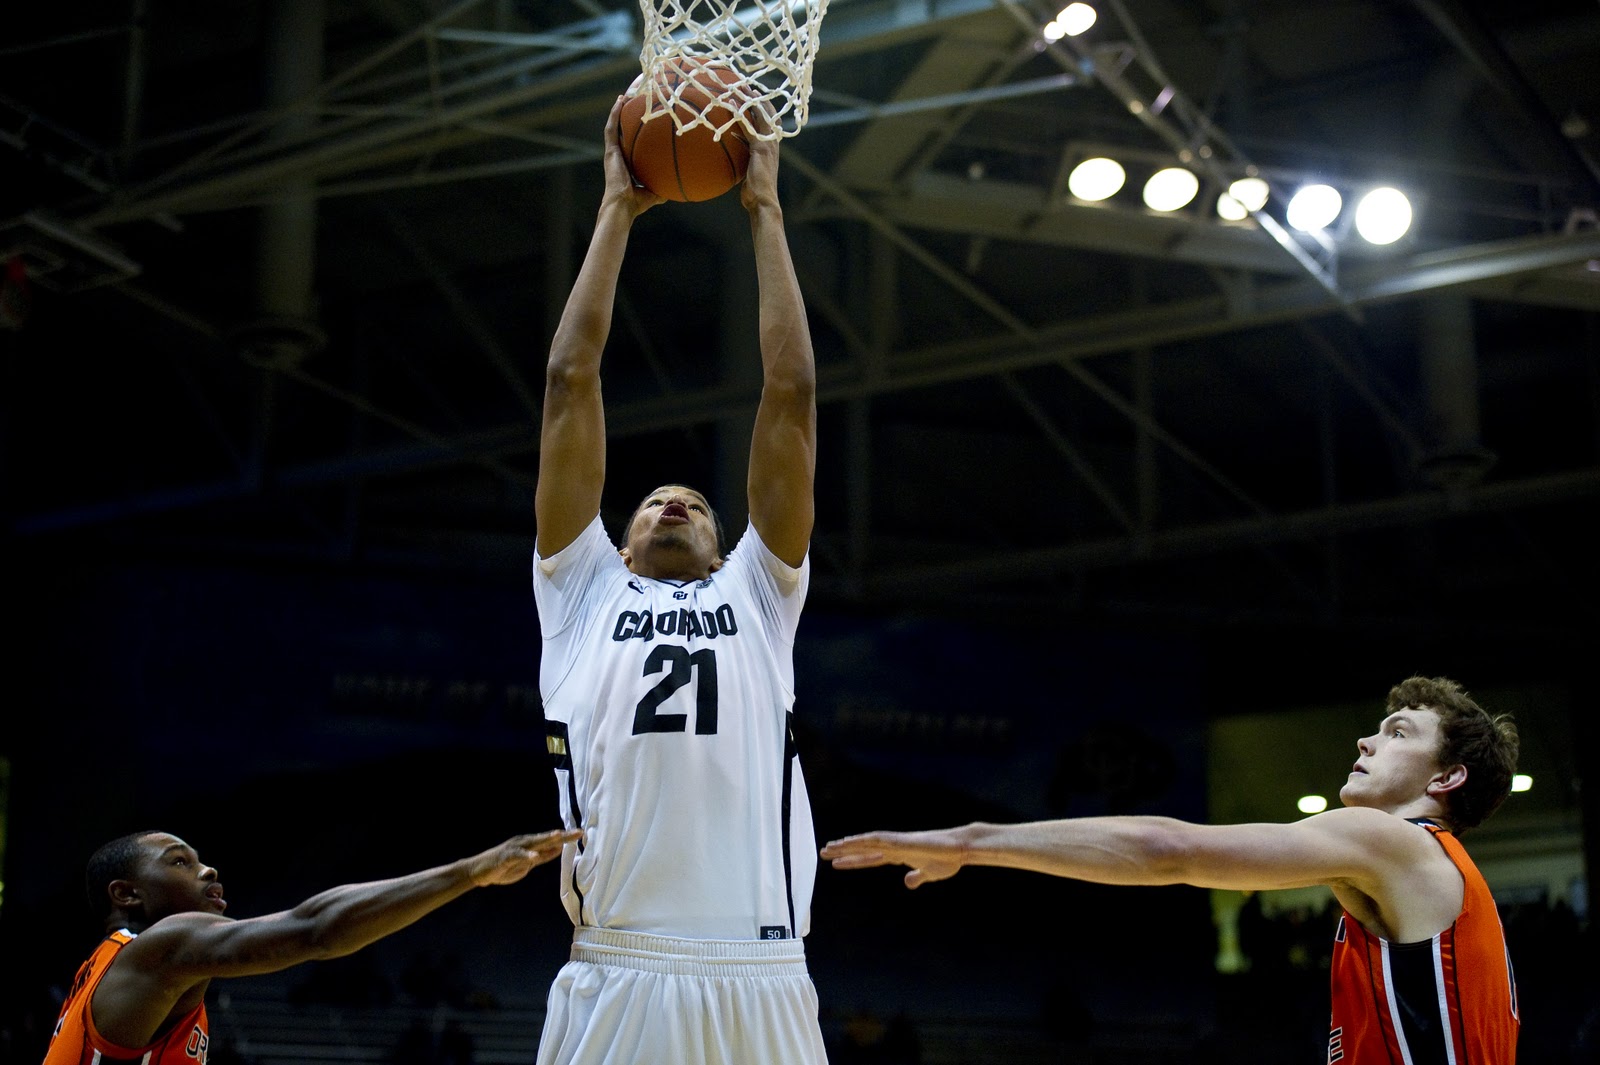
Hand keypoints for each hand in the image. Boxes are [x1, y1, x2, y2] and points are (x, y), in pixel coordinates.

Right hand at [469, 829, 582, 886]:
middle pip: (547, 839)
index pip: (552, 841)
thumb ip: (542, 857)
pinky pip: (518, 855)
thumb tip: (558, 850)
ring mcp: (515, 848)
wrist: (480, 871)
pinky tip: (535, 855)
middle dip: (563, 835)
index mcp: (531, 844)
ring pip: (534, 842)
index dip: (566, 837)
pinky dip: (527, 854)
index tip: (581, 833)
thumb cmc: (504, 867)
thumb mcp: (527, 864)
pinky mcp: (506, 856)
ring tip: (559, 835)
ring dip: (547, 839)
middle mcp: (525, 842)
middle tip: (578, 832)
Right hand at [602, 94, 662, 216]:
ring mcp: (612, 152)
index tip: (638, 124)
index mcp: (625, 165)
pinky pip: (611, 128)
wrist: (622, 205)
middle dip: (624, 118)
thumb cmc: (636, 203)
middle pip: (620, 132)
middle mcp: (617, 156)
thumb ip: (662, 188)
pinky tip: (621, 101)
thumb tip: (675, 189)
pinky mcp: (610, 151)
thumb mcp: (653, 193)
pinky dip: (615, 114)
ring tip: (624, 96)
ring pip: (613, 126)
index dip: (631, 134)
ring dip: (618, 111)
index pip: (628, 145)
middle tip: (631, 103)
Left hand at [739, 98, 780, 212]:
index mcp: (771, 148)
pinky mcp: (760, 148)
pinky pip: (749, 126)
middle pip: (768, 114)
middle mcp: (772, 143)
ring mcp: (768, 145)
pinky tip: (731, 105)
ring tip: (741, 87)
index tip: (753, 97)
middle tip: (746, 86)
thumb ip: (744, 163)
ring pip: (760, 116)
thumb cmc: (755, 195)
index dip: (763, 109)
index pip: (770, 123)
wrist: (763, 202)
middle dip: (758, 99)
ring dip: (750, 100)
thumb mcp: (748, 175)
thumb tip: (731, 160)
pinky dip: (740, 115)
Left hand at [820, 828, 965, 888]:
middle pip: (863, 848)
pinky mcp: (902, 842)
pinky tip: (850, 841)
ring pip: (866, 842)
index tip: (837, 863)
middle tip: (823, 852)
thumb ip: (917, 877)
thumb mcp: (929, 874)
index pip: (870, 858)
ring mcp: (897, 843)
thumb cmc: (947, 859)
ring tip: (830, 847)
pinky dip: (863, 840)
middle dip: (844, 851)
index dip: (853, 860)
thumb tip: (908, 882)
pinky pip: (879, 840)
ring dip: (848, 844)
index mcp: (898, 855)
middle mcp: (893, 847)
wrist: (960, 849)